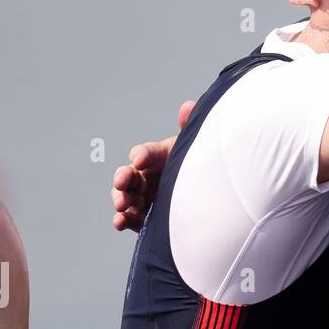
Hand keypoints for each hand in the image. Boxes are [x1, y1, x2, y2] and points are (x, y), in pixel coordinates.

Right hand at [111, 100, 194, 231]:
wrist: (208, 202)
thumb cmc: (198, 168)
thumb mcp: (195, 150)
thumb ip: (190, 130)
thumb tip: (188, 106)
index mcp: (157, 158)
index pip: (146, 153)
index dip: (142, 155)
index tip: (140, 159)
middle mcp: (146, 177)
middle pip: (129, 175)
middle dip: (123, 178)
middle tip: (122, 181)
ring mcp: (144, 197)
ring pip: (125, 196)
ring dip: (120, 199)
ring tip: (121, 205)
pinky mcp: (144, 218)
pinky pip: (130, 218)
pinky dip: (123, 220)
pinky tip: (120, 222)